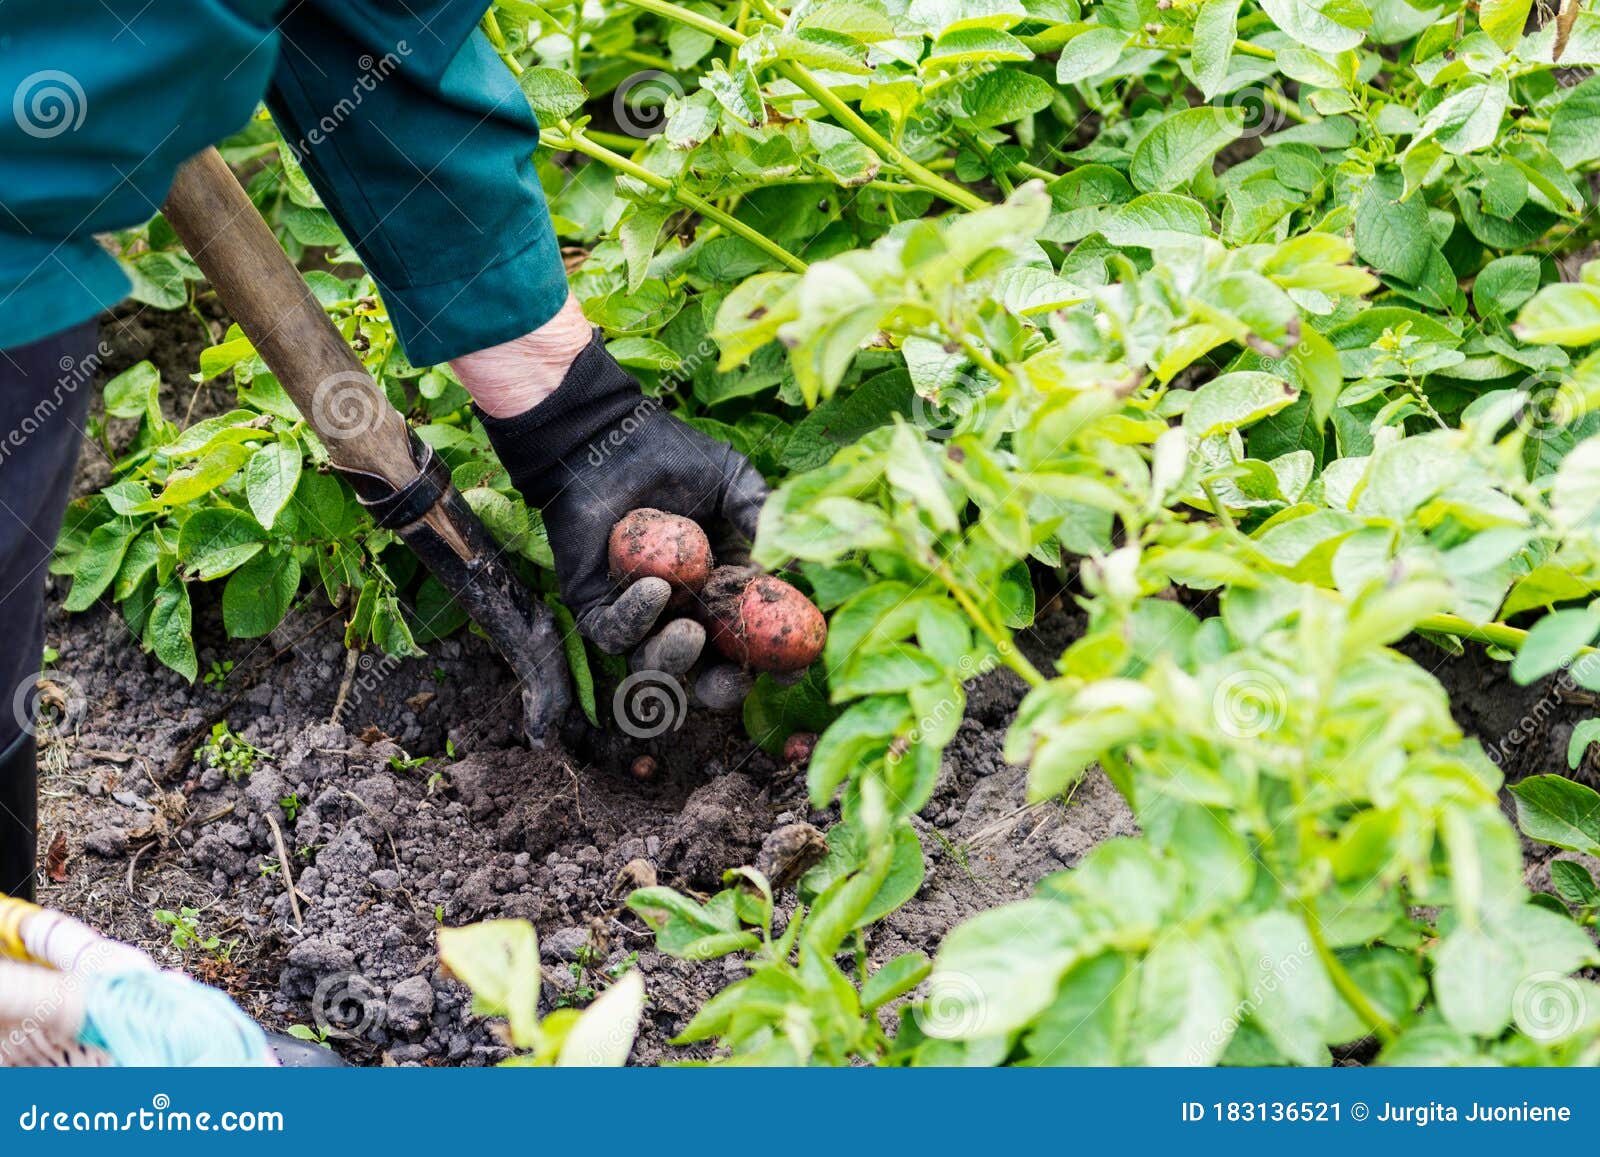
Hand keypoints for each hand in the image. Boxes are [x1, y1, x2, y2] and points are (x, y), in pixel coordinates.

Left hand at [465, 324, 767, 706]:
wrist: (609, 438)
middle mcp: (680, 610)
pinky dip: (634, 619)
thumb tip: (801, 566)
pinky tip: (655, 589)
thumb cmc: (675, 457)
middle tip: (733, 681)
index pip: (747, 643)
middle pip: (701, 673)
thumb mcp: (737, 485)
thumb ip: (767, 522)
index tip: (790, 671)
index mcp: (721, 591)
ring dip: (674, 659)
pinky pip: (612, 633)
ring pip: (652, 664)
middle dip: (718, 690)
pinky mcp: (594, 603)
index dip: (769, 665)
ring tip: (689, 632)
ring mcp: (637, 611)